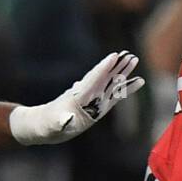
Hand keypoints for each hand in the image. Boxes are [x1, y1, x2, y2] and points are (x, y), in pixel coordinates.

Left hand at [8, 51, 144, 145]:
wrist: (44, 124)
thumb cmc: (47, 126)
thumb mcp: (53, 125)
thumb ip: (60, 122)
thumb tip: (66, 118)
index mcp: (78, 97)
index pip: (92, 79)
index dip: (103, 68)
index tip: (114, 56)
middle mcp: (87, 94)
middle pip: (104, 76)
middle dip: (116, 66)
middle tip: (129, 54)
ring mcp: (93, 98)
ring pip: (111, 82)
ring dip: (122, 71)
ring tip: (134, 59)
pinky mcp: (98, 104)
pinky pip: (115, 94)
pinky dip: (126, 87)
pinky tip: (137, 81)